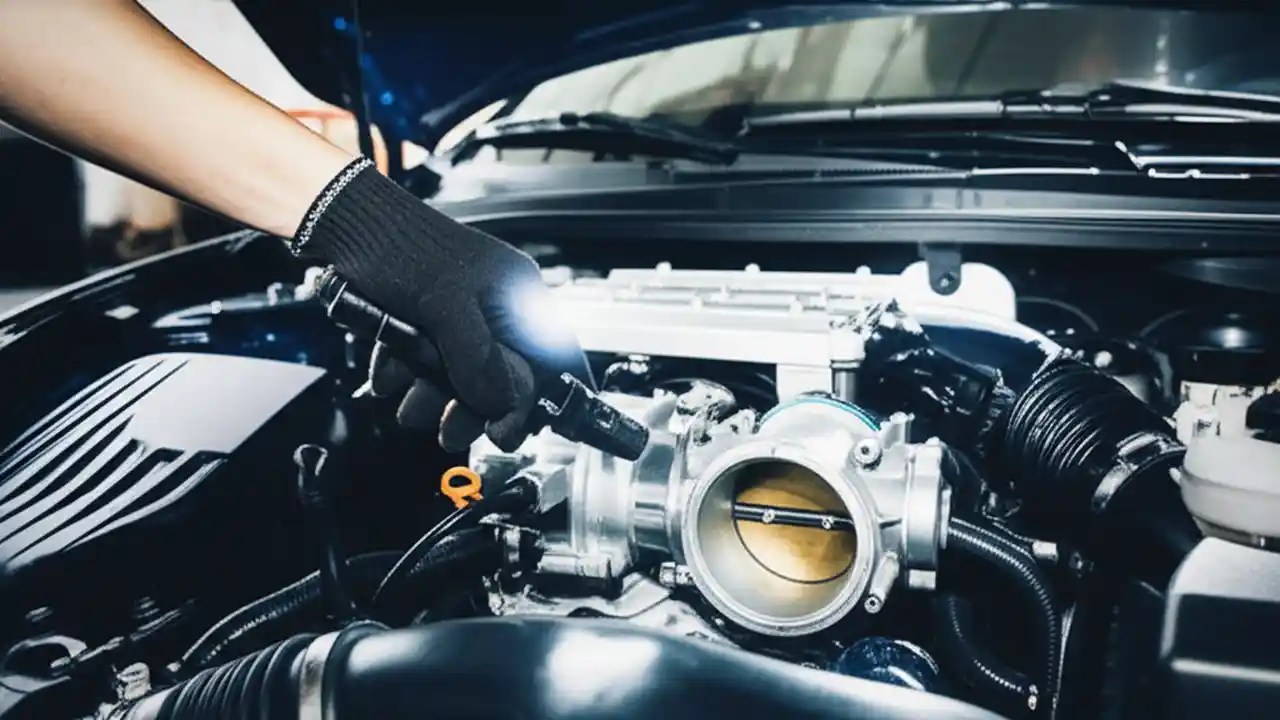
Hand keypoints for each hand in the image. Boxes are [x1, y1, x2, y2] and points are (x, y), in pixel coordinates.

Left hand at [297, 160, 587, 450]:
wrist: (342, 223)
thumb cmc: (398, 246)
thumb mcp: (445, 307)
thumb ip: (477, 359)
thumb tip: (500, 405)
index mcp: (517, 292)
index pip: (550, 354)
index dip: (541, 397)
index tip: (515, 432)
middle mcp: (494, 304)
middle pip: (499, 374)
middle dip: (471, 407)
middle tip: (451, 432)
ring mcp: (459, 312)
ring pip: (457, 373)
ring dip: (431, 396)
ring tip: (411, 407)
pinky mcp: (426, 318)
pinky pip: (425, 362)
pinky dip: (406, 374)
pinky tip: (389, 374)